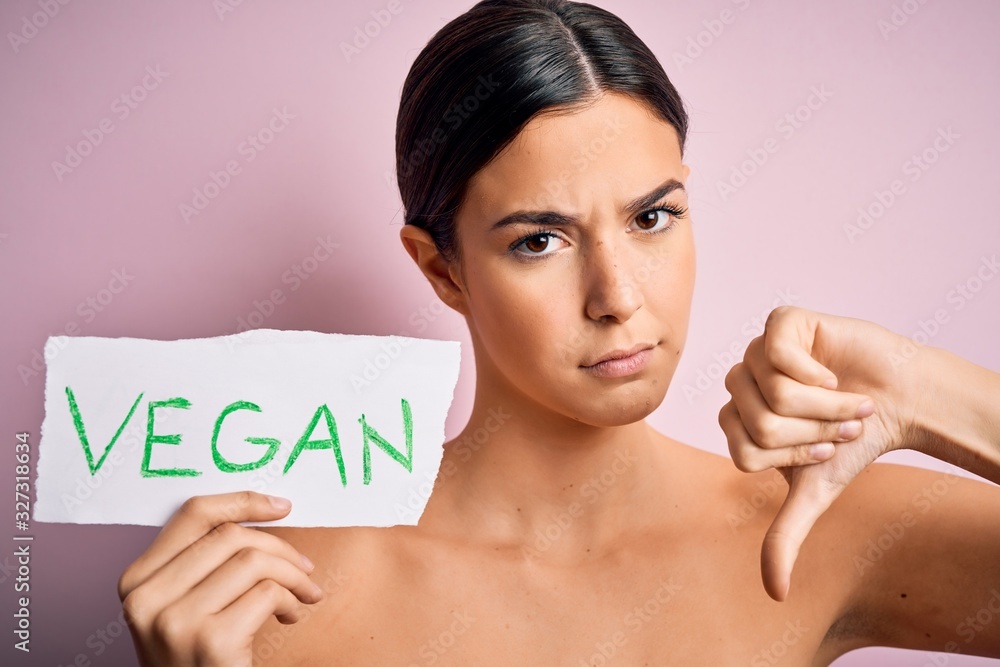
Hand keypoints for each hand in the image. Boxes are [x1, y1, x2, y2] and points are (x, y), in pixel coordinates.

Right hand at [118, 491, 322, 666]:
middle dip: (280, 547)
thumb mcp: (183, 607)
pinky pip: (268, 593)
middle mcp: (146, 598)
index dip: (243, 501)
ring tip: (303, 595)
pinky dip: (292, 600)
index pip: (193, 515)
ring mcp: (175, 621)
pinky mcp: (211, 642)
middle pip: (230, 536)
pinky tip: (291, 616)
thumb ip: (202, 564)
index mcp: (136, 581)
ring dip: (293, 575)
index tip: (281, 507)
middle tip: (305, 569)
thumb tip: (259, 512)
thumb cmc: (198, 660)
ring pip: (253, 560)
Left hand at [718, 306, 924, 600]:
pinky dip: (816, 374)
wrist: (900, 400)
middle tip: (840, 425)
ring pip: (771, 393)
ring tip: (845, 401)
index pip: (744, 451)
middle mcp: (740, 384)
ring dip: (822, 407)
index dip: (793, 456)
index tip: (824, 449)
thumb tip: (774, 592)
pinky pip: (776, 352)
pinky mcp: (781, 322)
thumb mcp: (815, 493)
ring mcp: (757, 351)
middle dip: (812, 433)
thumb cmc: (852, 444)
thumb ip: (785, 535)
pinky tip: (833, 373)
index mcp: (737, 421)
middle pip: (756, 423)